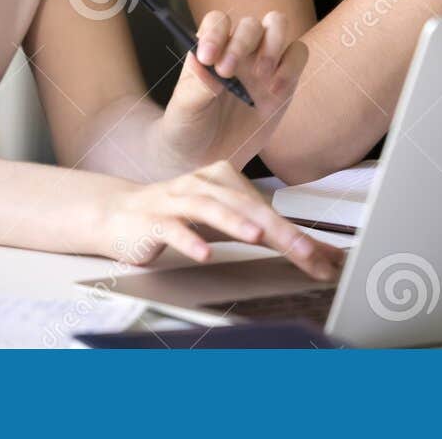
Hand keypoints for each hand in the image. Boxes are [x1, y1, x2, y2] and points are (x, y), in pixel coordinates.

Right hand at [98, 159, 344, 280]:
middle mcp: (202, 184)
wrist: (116, 214)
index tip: (325, 260)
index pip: (266, 209)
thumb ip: (262, 232)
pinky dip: (189, 240)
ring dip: (235, 222)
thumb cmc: (175, 217)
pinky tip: (204, 253)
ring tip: (258, 236)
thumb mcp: (221, 222)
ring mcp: (176, 200)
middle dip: (279, 230)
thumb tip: (313, 250)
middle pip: (246, 206)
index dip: (297, 234)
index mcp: (223, 180)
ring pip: (210, 208)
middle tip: (306, 251)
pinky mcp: (152, 219)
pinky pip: (173, 229)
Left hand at [153, 10, 306, 171]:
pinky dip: (291, 66)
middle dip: (241, 42)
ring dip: (272, 44)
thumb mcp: (183, 111)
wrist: (206, 159)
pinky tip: (275, 91)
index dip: (215, 33)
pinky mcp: (285, 80)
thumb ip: (194, 87)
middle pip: (250, 24)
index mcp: (211, 49)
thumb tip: (206, 67)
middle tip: (227, 72)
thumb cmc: (188, 128)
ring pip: (277, 26)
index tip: (208, 58)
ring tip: (260, 74)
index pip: (217, 22)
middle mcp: (238, 50)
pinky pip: (298, 54)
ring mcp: (263, 63)